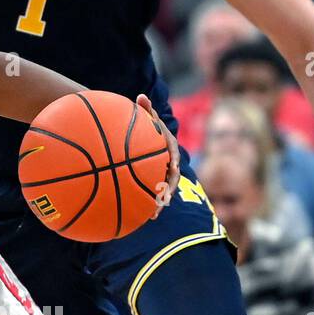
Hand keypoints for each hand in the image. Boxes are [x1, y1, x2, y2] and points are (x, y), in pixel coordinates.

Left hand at [137, 94, 179, 215]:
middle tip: (163, 199)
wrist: (144, 138)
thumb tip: (141, 96)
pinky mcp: (155, 181)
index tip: (171, 167)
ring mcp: (163, 173)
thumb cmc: (144, 126)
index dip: (173, 161)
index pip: (173, 154)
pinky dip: (148, 204)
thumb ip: (145, 109)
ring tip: (153, 215)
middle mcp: (169, 162)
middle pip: (172, 178)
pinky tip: (140, 217)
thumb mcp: (146, 118)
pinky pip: (153, 193)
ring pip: (164, 190)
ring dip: (160, 202)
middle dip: (168, 190)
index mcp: (169, 148)